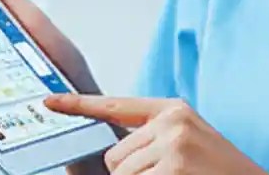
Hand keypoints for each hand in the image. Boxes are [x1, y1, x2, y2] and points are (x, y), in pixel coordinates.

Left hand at [44, 94, 266, 174]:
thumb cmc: (220, 172)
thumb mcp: (189, 143)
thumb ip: (153, 140)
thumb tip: (112, 157)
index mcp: (174, 109)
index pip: (116, 106)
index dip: (77, 105)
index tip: (48, 102)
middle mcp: (171, 121)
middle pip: (114, 156)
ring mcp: (173, 145)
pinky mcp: (173, 169)